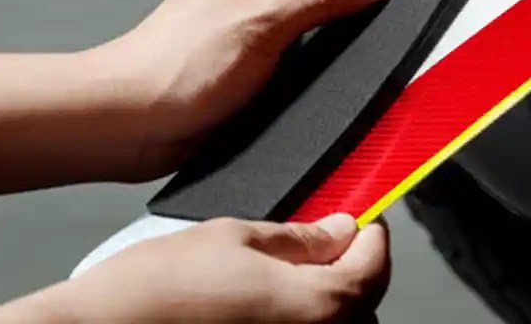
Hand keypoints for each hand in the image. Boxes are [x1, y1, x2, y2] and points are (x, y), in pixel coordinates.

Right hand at [0, 214, 389, 322]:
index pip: (376, 263)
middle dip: (351, 267)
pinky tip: (269, 304)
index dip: (371, 232)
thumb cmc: (154, 291)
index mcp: (321, 305)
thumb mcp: (233, 237)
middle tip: (325, 240)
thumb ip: (298, 237)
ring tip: (290, 274)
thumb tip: (339, 230)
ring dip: (330, 300)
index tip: (361, 217)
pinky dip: (301, 320)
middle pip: (363, 301)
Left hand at [91, 0, 393, 179]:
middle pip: (313, 9)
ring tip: (320, 80)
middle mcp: (242, 8)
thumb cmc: (172, 67)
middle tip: (355, 48)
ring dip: (315, 68)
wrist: (127, 128)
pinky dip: (300, 95)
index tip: (380, 3)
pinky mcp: (242, 89)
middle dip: (335, 31)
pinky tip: (304, 104)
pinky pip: (287, 85)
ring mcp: (242, 50)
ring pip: (303, 52)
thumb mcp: (261, 22)